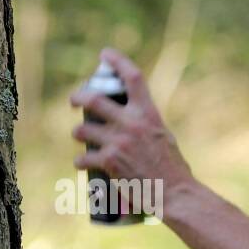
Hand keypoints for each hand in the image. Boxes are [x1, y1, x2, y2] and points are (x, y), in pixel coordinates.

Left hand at [70, 48, 193, 197]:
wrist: (174, 193)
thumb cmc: (173, 169)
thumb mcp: (163, 136)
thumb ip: (146, 125)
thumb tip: (131, 120)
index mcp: (148, 113)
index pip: (132, 78)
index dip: (117, 61)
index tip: (105, 54)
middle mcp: (132, 123)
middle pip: (94, 100)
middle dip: (79, 97)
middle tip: (74, 100)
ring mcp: (118, 142)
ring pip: (83, 131)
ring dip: (78, 133)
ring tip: (79, 136)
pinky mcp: (109, 162)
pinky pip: (84, 158)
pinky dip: (80, 162)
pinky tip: (80, 164)